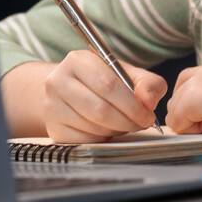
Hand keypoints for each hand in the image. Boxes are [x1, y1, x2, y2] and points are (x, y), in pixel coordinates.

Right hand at [40, 50, 166, 142]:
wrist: (69, 91)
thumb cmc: (102, 81)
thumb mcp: (128, 74)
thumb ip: (147, 83)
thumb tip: (149, 102)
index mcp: (78, 61)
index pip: (108, 85)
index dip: (132, 104)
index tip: (147, 115)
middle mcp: (59, 81)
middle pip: (100, 109)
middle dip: (127, 121)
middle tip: (141, 124)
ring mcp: (52, 106)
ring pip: (93, 128)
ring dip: (116, 130)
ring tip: (124, 124)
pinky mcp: (54, 129)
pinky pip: (85, 141)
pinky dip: (103, 139)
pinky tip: (107, 130)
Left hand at [165, 62, 201, 134]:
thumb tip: (200, 117)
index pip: (186, 84)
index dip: (193, 105)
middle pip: (175, 99)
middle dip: (189, 116)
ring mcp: (197, 83)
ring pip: (174, 112)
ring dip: (191, 124)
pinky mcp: (194, 98)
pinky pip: (177, 123)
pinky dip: (192, 131)